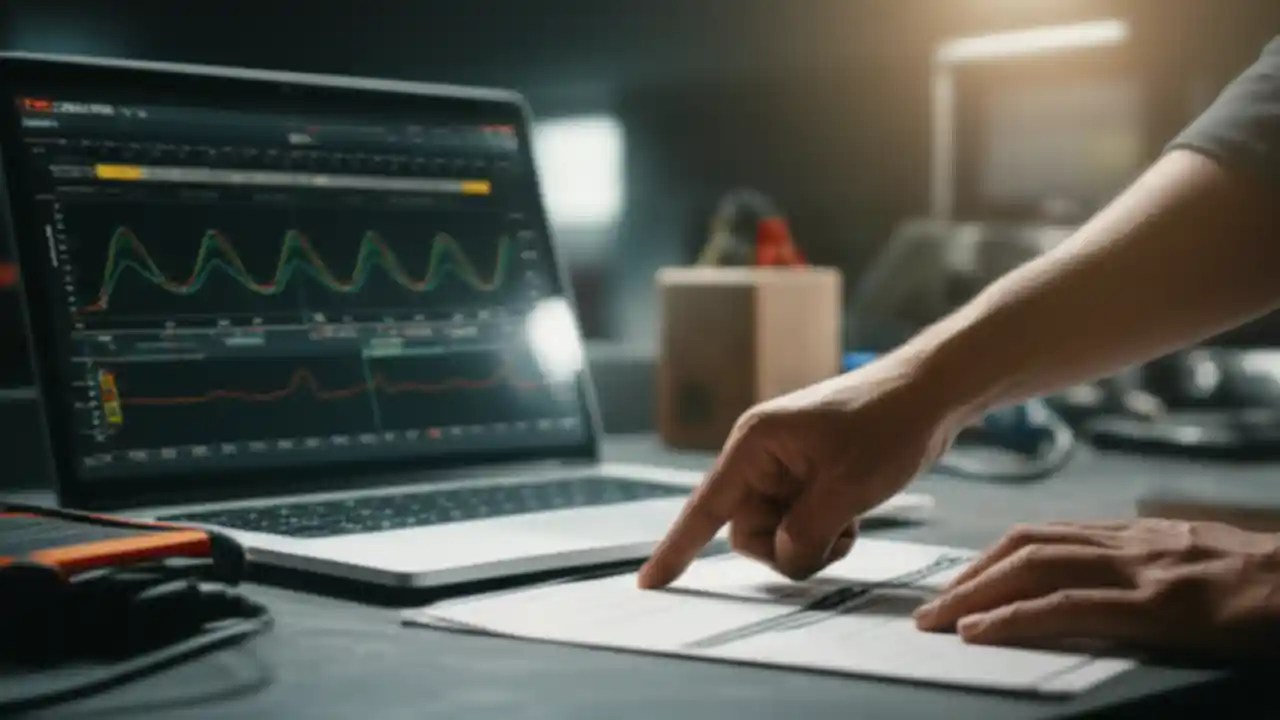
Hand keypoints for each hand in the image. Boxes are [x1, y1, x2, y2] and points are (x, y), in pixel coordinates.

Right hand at [638, 355, 967, 587]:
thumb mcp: (846, 488)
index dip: (676, 549)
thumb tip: (785, 561)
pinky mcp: (810, 477)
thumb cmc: (888, 425)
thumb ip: (804, 535)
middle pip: (748, 532)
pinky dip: (827, 530)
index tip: (649, 584)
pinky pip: (801, 525)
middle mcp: (761, 456)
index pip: (705, 508)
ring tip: (850, 516)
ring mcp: (786, 467)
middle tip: (834, 529)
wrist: (932, 393)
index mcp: (754, 445)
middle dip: (787, 545)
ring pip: (778, 534)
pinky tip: (855, 511)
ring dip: (813, 540)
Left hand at [914, 519, 1279, 657]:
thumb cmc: (1261, 582)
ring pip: (1035, 569)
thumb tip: (1095, 583)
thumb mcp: (1193, 562)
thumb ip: (1142, 565)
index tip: (957, 584)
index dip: (991, 558)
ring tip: (938, 621)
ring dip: (975, 594)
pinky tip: (981, 631)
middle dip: (970, 577)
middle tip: (929, 609)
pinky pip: (1069, 608)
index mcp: (1134, 537)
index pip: (1043, 537)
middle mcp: (1128, 545)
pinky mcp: (1158, 609)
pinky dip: (1015, 617)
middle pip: (1025, 547)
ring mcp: (1141, 573)